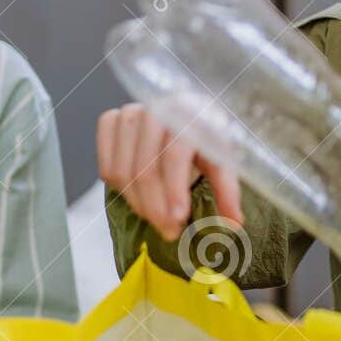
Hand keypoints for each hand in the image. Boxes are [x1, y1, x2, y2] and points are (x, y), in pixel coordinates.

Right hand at [97, 103, 242, 240]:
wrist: (184, 115)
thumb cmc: (204, 138)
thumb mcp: (221, 160)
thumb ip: (227, 190)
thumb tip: (234, 222)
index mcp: (189, 113)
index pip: (175, 155)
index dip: (175, 190)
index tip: (178, 219)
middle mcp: (156, 109)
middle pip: (145, 170)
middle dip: (156, 208)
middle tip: (170, 231)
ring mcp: (129, 113)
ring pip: (122, 172)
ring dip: (139, 204)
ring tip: (157, 217)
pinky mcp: (110, 121)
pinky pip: (106, 167)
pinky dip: (121, 190)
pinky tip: (139, 196)